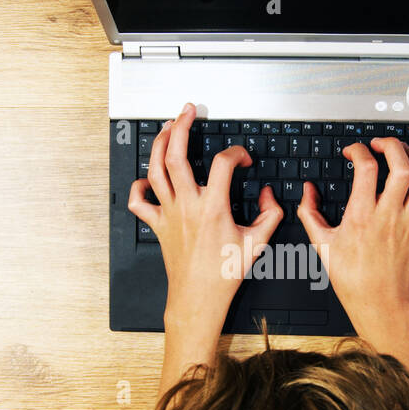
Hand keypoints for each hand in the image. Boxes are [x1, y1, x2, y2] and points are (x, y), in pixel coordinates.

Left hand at [127, 102, 283, 333]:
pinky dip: (138, 187)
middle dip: (180, 127)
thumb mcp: (257, 244)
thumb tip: (270, 196)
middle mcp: (187, 206)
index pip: (222, 164)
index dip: (236, 154)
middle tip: (188, 111)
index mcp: (212, 208)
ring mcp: (168, 214)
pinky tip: (145, 178)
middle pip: (176, 156)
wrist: (198, 298)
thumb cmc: (224, 275)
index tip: (243, 160)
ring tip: (167, 128)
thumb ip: (270, 215)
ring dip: (159, 145)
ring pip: (155, 171)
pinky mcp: (157, 226)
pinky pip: (138, 203)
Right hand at [296, 138, 408, 336]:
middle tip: (381, 144)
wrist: (377, 302)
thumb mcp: (321, 243)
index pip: (366, 168)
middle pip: (401, 167)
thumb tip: (308, 191)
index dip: (359, 150)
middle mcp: (388, 215)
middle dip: (393, 145)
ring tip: (405, 155)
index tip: (353, 152)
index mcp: (362, 215)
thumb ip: (310, 213)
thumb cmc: (351, 277)